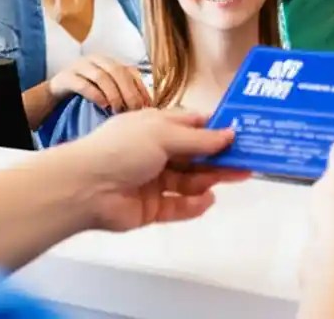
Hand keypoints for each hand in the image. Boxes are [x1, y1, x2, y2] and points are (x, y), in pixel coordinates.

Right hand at [47, 55, 150, 112]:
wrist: (56, 91)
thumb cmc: (86, 91)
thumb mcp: (106, 89)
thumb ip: (124, 92)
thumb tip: (146, 107)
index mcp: (109, 62)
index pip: (130, 71)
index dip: (140, 87)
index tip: (147, 105)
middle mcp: (95, 60)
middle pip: (117, 71)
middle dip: (128, 91)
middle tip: (134, 109)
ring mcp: (80, 66)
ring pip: (101, 76)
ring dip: (113, 94)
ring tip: (118, 109)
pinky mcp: (66, 76)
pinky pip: (82, 83)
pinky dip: (95, 94)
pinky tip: (102, 105)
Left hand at [67, 110, 248, 231]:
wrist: (85, 188)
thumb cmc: (120, 149)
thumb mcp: (163, 134)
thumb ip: (199, 139)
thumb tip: (228, 135)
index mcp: (155, 126)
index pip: (191, 125)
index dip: (215, 129)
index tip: (241, 133)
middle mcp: (155, 152)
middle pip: (195, 155)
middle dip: (220, 157)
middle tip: (248, 160)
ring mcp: (153, 181)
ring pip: (190, 181)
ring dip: (210, 180)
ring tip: (233, 178)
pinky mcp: (151, 208)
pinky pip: (178, 207)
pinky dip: (193, 205)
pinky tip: (207, 200)